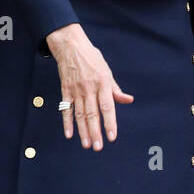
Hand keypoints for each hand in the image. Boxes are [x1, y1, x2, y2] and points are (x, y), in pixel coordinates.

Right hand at [45, 23, 133, 149]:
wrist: (70, 46)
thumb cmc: (92, 59)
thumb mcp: (107, 71)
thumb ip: (116, 89)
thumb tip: (128, 100)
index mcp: (103, 83)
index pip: (108, 107)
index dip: (110, 123)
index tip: (112, 137)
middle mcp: (89, 88)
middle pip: (93, 114)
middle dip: (96, 132)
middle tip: (98, 147)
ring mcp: (76, 90)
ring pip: (80, 114)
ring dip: (83, 131)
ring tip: (87, 145)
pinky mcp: (65, 90)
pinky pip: (66, 108)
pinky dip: (67, 122)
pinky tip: (69, 134)